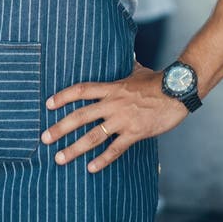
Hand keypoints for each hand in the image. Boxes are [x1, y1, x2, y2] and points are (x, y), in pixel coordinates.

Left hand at [41, 60, 188, 172]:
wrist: (178, 91)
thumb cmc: (158, 80)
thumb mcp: (138, 70)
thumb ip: (128, 65)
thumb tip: (127, 53)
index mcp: (112, 87)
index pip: (81, 90)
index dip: (63, 96)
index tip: (48, 104)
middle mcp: (113, 103)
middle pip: (80, 115)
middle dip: (60, 127)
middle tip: (44, 138)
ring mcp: (123, 119)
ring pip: (93, 135)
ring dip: (74, 148)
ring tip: (59, 158)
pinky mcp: (136, 132)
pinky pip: (116, 149)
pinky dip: (103, 160)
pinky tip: (91, 168)